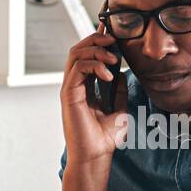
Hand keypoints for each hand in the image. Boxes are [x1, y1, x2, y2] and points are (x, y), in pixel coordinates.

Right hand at [60, 31, 127, 167]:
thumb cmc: (105, 138)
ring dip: (96, 51)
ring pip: (76, 54)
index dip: (99, 42)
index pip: (88, 56)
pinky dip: (94, 65)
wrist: (97, 155)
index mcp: (85, 86)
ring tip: (113, 59)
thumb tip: (122, 73)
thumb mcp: (119, 108)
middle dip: (97, 40)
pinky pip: (77, 68)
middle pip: (79, 49)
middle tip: (114, 40)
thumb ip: (119, 91)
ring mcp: (70, 88)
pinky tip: (108, 74)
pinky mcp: (68, 94)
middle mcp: (75, 84)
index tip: (115, 35)